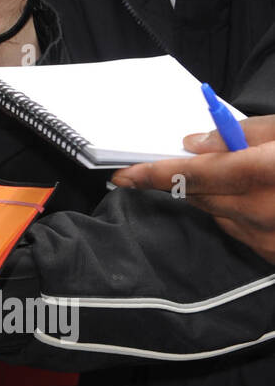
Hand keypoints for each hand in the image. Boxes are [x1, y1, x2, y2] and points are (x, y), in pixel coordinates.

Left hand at [112, 116, 274, 264]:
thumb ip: (246, 133)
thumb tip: (197, 144)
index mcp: (266, 172)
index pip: (192, 174)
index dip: (153, 174)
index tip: (124, 175)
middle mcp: (262, 210)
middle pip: (199, 196)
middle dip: (183, 179)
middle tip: (173, 166)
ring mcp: (267, 237)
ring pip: (217, 215)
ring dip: (215, 195)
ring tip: (241, 176)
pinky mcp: (273, 252)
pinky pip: (239, 231)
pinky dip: (237, 214)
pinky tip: (258, 199)